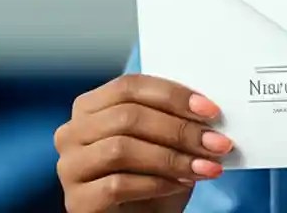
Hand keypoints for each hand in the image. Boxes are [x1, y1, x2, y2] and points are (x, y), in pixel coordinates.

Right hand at [54, 74, 235, 212]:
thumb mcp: (165, 140)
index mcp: (90, 106)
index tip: (211, 111)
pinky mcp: (77, 201)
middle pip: (127, 117)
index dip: (172, 95)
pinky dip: (157, 183)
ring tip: (206, 166)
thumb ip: (175, 117)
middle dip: (179, 129)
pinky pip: (117, 185)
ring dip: (173, 157)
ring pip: (121, 149)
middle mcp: (72, 132)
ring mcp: (70, 167)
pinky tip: (182, 185)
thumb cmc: (153, 175)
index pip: (129, 86)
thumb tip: (208, 108)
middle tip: (217, 142)